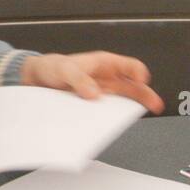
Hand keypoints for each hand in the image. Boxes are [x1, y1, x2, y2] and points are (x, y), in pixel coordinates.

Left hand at [21, 51, 163, 112]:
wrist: (34, 80)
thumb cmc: (51, 67)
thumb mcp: (64, 68)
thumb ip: (78, 79)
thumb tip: (94, 93)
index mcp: (104, 64)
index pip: (131, 66)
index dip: (139, 73)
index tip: (141, 83)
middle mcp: (106, 79)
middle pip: (133, 87)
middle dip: (146, 96)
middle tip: (155, 106)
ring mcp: (100, 93)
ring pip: (122, 101)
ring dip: (128, 110)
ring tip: (132, 119)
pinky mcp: (91, 106)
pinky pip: (104, 113)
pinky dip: (109, 119)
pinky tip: (108, 126)